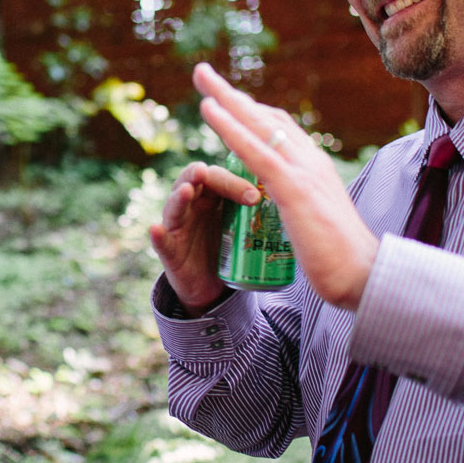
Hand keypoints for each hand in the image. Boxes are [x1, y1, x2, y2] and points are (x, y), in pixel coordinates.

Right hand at [148, 157, 259, 312]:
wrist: (214, 287)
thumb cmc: (232, 248)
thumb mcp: (248, 225)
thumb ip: (266, 209)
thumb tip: (307, 194)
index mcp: (214, 195)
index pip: (221, 175)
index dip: (236, 180)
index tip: (255, 195)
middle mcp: (193, 204)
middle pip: (194, 180)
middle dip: (205, 177)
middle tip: (209, 175)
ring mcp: (178, 226)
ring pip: (174, 205)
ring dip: (179, 196)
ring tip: (186, 190)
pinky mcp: (169, 251)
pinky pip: (161, 241)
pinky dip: (158, 235)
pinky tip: (156, 229)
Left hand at [185, 63, 380, 309]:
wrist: (365, 276)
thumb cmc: (339, 258)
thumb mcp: (313, 221)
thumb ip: (298, 206)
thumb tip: (283, 206)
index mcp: (314, 167)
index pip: (279, 128)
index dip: (251, 111)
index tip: (227, 99)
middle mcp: (309, 160)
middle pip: (265, 116)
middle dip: (232, 94)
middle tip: (204, 73)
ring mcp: (303, 171)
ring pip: (258, 124)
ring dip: (226, 98)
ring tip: (202, 77)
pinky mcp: (294, 189)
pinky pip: (255, 150)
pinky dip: (230, 127)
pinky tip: (210, 111)